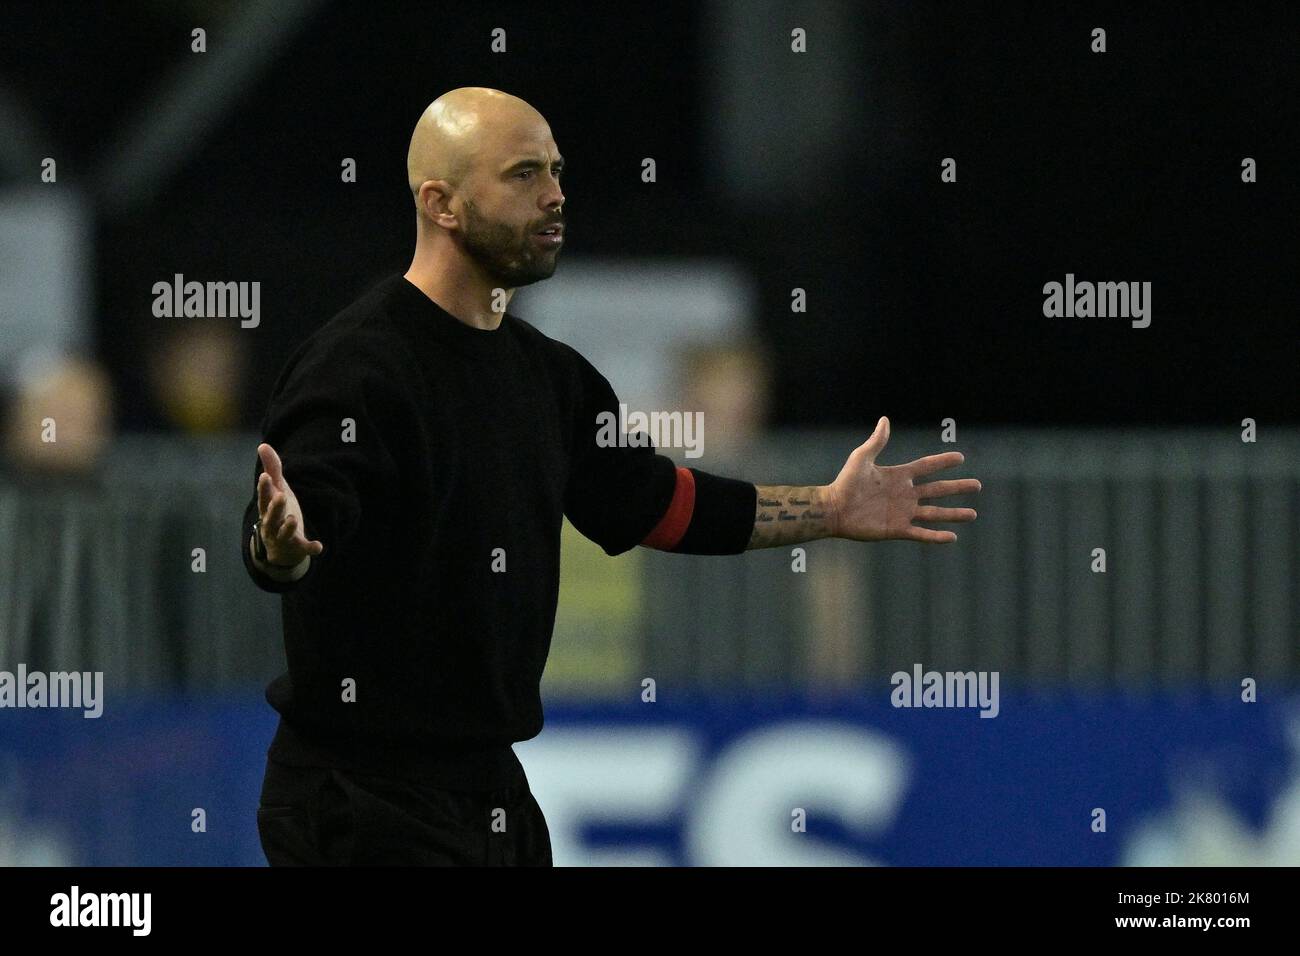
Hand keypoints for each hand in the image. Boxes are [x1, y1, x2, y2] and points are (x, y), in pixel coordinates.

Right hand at [255, 442, 324, 566]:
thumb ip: (272, 469)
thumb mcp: (277, 490)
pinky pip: (303, 548)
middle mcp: (272, 523)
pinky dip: (310, 548)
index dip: (264, 488)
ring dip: (288, 527)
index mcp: (267, 508)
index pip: (264, 497)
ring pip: (284, 533)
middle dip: (275, 507)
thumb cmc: (278, 511)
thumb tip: (263, 445)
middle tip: (281, 496)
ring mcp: (284, 537)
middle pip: (271, 516)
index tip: (265, 477)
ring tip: (293, 519)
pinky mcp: (298, 547)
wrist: (280, 548)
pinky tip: (319, 546)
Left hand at [827, 417, 980, 542]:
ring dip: (953, 514)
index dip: (943, 462)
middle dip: (957, 488)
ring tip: (972, 514)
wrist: (834, 509)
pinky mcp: (897, 529)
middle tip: (978, 485)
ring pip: (934, 514)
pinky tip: (952, 537)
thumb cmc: (845, 482)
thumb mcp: (861, 458)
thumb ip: (877, 441)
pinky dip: (936, 536)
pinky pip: (921, 533)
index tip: (960, 458)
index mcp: (898, 476)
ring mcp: (902, 512)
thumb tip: (885, 419)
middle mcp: (904, 494)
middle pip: (937, 490)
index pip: (926, 467)